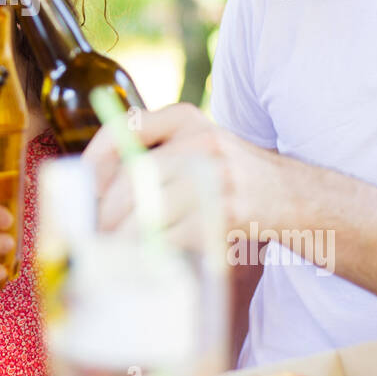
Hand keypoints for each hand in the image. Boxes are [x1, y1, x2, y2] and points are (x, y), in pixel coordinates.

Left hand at [82, 103, 273, 247]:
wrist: (293, 196)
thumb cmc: (229, 176)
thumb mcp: (196, 146)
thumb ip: (155, 153)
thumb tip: (95, 189)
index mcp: (186, 118)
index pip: (125, 128)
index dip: (95, 160)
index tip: (83, 188)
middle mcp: (201, 141)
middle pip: (134, 176)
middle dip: (107, 210)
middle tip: (94, 231)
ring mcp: (217, 177)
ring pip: (150, 210)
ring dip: (124, 236)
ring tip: (113, 248)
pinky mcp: (226, 213)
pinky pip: (173, 235)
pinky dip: (151, 250)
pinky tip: (144, 257)